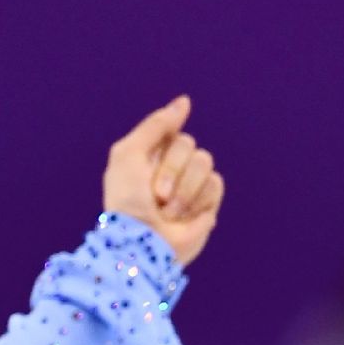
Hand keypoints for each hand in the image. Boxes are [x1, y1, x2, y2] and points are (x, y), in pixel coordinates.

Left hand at [102, 95, 224, 267]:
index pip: (170, 129)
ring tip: (168, 210)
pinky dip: (198, 199)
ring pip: (204, 161)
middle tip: (157, 195)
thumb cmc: (128, 201)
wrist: (144, 242)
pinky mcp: (207, 202)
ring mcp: (190, 184)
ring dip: (184, 188)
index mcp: (148, 155)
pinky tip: (184, 216)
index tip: (152, 160)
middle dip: (171, 170)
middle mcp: (170, 167)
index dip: (163, 143)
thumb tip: (184, 102)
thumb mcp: (128, 154)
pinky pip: (215, 183)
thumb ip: (155, 126)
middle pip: (187, 144)